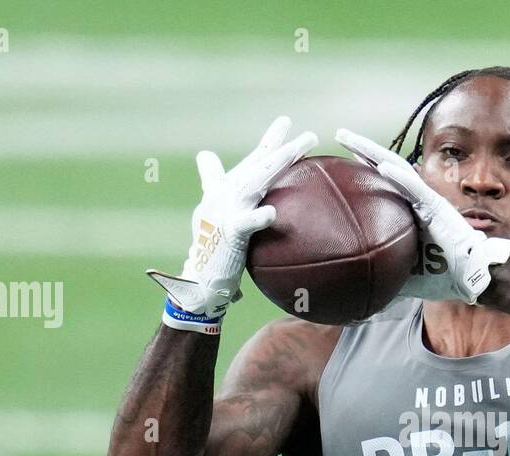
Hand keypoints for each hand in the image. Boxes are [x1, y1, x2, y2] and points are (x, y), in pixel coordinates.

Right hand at [149, 116, 317, 333]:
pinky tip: (272, 212)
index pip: (254, 161)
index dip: (270, 141)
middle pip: (259, 166)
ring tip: (297, 152)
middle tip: (310, 135)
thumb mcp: (219, 217)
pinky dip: (257, 217)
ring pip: (255, 183)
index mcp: (226, 190)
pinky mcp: (227, 233)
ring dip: (276, 165)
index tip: (286, 121)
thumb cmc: (214, 251)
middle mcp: (224, 194)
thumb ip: (223, 191)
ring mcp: (225, 211)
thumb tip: (215, 164)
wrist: (198, 279)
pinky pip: (245, 224)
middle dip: (283, 147)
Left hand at [335, 128, 509, 304]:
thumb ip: (382, 272)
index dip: (363, 168)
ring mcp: (427, 201)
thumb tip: (354, 286)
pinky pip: (416, 189)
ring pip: (398, 169)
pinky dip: (399, 176)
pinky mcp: (438, 208)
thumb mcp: (404, 274)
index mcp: (408, 211)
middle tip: (340, 134)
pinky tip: (381, 167)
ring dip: (374, 152)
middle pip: (387, 167)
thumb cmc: (442, 276)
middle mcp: (416, 200)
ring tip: (351, 139)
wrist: (472, 279)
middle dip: (363, 149)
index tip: (340, 159)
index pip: (382, 183)